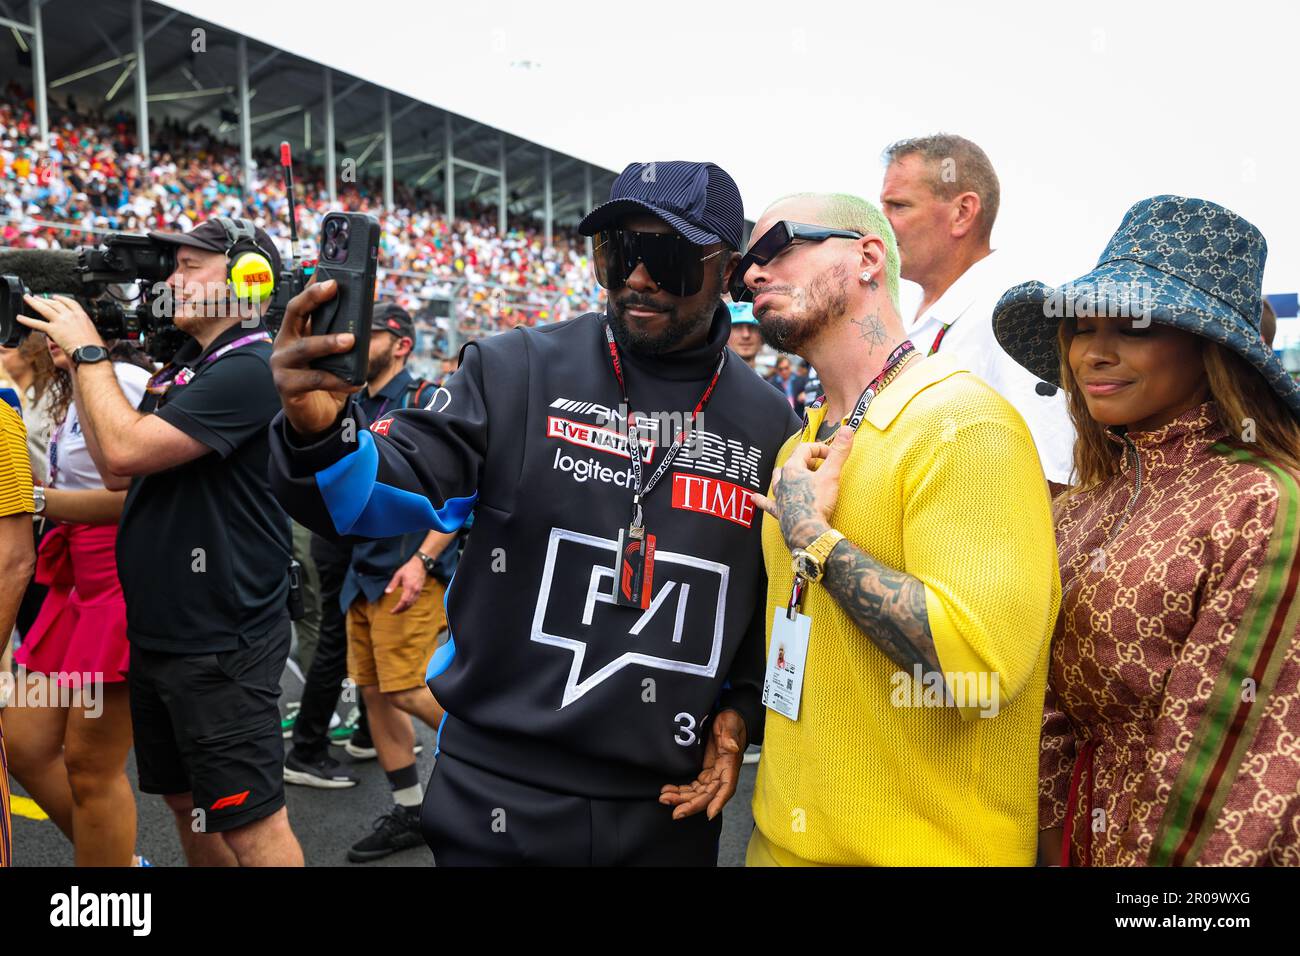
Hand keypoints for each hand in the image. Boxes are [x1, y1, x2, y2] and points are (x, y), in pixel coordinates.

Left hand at [19, 294, 105, 354]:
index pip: (69, 302)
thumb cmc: (94, 346)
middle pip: (55, 303)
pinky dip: (27, 320)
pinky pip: (37, 323)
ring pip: (44, 308)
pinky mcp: (53, 330)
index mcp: (81, 315)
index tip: (55, 297)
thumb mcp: (91, 332)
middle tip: (37, 297)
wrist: (91, 352)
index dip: (60, 298)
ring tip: (27, 299)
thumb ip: (82, 328)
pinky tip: (20, 318)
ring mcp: (61, 321)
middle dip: (45, 299)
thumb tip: (77, 332)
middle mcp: (70, 315)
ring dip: (34, 302)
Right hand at [269, 278, 362, 434]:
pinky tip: (356, 382)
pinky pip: (315, 379)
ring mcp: (282, 364)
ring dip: (328, 342)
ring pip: (305, 348)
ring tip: (350, 340)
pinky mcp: (287, 386)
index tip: (329, 271)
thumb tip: (364, 317)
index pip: (302, 302)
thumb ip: (341, 336)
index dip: (313, 285)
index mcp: (295, 331)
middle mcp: (284, 343)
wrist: (315, 416)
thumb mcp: (334, 355)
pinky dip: (338, 380)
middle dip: (313, 297)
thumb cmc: (325, 379)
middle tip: (333, 287)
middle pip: (294, 312)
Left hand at [384, 555, 426, 613]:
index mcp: (409, 587)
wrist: (421, 564)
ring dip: (405, 608)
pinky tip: (406, 605)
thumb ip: (392, 584)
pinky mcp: (420, 590)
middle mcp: (415, 590)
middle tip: (394, 613)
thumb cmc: (409, 568)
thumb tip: (387, 592)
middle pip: (408, 604)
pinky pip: (415, 600)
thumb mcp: (398, 574)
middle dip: (401, 610)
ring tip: (399, 611)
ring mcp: (418, 591)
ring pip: (412, 603)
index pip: (403, 601)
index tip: (392, 611)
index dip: (398, 608)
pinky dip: (410, 604)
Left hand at [659, 709, 746, 820]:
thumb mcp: (730, 724)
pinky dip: (681, 791)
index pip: (726, 788)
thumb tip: (732, 747)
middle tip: (675, 812)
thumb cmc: (731, 720)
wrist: (727, 717)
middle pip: (708, 796)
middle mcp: (722, 774)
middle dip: (692, 805)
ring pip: (698, 794)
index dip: (719, 802)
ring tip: (665, 799)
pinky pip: (693, 787)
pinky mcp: (705, 772)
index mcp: (730, 765)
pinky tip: (668, 791)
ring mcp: (713, 774)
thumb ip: (730, 736)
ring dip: (682, 799)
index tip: (710, 814)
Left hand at [752, 425, 853, 550]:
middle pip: (792, 463)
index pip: (805, 449)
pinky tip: (754, 498)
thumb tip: (848, 428)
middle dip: (807, 462)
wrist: (807, 531)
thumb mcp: (831, 474)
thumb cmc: (817, 502)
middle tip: (822, 468)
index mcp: (793, 468)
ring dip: (787, 476)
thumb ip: (839, 452)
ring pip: (778, 479)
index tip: (833, 456)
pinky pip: (768, 504)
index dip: (820, 449)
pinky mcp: (780, 512)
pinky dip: (762, 500)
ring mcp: (779, 496)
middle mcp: (783, 480)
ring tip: (793, 476)